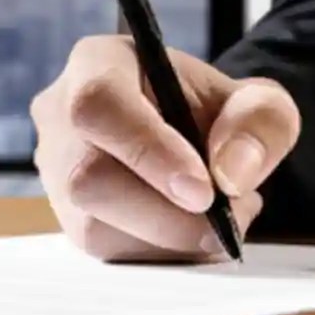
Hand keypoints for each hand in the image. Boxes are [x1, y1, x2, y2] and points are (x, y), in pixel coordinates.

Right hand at [30, 35, 300, 261]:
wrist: (191, 136)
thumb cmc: (214, 111)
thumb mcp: (257, 100)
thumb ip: (259, 122)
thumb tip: (231, 174)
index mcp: (97, 64)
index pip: (99, 105)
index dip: (147, 150)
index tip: (203, 191)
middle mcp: (60, 115)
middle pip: (88, 177)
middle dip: (167, 214)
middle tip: (228, 217)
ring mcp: (55, 170)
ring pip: (94, 225)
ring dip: (169, 238)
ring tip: (216, 216)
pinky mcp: (68, 217)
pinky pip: (105, 250)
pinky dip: (159, 251)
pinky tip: (188, 228)